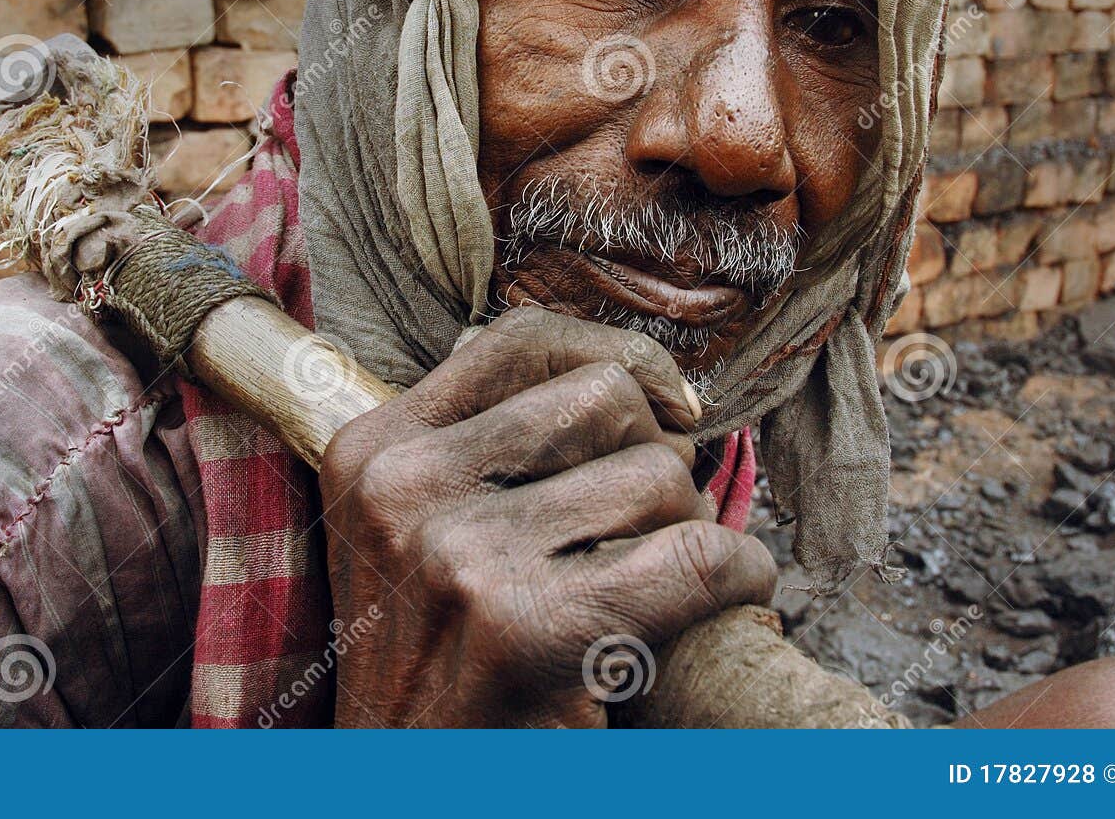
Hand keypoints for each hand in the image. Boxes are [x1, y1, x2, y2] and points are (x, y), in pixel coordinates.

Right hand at [319, 306, 776, 727]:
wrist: (409, 792)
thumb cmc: (441, 663)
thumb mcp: (413, 530)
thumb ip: (485, 443)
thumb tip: (633, 374)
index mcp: (373, 449)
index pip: (521, 341)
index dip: (621, 355)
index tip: (673, 404)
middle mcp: (404, 488)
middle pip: (604, 399)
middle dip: (657, 456)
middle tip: (651, 524)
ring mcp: (461, 557)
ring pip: (658, 477)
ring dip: (691, 525)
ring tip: (661, 580)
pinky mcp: (527, 631)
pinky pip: (697, 557)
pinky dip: (741, 576)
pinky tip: (728, 597)